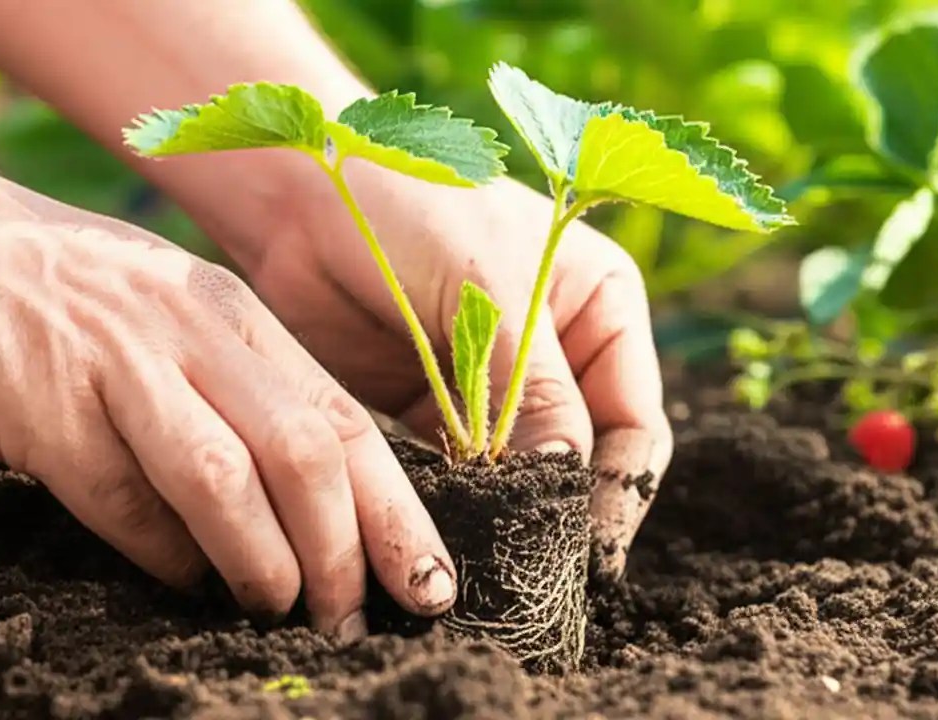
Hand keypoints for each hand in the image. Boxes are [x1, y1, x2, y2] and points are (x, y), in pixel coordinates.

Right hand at [0, 129, 457, 637]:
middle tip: (354, 619)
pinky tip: (181, 581)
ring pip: (229, 480)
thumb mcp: (172, 315)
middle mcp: (195, 332)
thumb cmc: (62, 291)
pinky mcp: (48, 409)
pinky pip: (126, 503)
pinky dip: (166, 557)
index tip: (428, 582)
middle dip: (347, 552)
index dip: (398, 512)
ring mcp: (121, 366)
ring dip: (266, 564)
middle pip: (308, 453)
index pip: (347, 421)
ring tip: (280, 609)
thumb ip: (238, 394)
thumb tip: (299, 507)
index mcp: (238, 313)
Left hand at [248, 165, 673, 577]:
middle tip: (542, 573)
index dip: (620, 491)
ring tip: (497, 568)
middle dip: (566, 513)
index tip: (595, 553)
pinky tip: (450, 541)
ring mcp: (497, 387)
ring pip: (523, 475)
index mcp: (602, 309)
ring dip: (510, 518)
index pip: (635, 422)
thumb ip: (534, 394)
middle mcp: (560, 353)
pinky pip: (463, 476)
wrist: (302, 191)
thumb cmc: (413, 207)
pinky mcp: (436, 410)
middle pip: (585, 458)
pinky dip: (460, 509)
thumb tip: (563, 493)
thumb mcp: (490, 293)